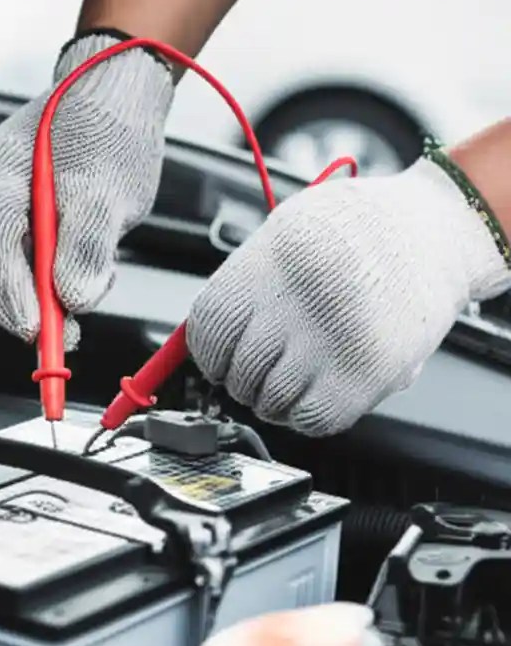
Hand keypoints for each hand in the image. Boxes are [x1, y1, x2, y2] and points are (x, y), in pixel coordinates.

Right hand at [0, 33, 172, 349]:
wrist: (111, 94)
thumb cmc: (108, 127)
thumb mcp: (110, 191)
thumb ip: (88, 246)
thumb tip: (73, 300)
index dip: (8, 294)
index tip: (37, 330)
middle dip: (26, 304)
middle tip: (66, 335)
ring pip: (5, 268)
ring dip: (45, 291)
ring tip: (92, 280)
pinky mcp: (11, 218)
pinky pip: (20, 259)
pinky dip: (50, 276)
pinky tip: (83, 267)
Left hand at [187, 157, 510, 435]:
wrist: (437, 230)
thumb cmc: (359, 227)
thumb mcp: (288, 229)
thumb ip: (246, 279)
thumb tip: (207, 333)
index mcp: (272, 264)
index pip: (209, 326)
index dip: (207, 351)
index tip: (216, 358)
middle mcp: (300, 303)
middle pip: (239, 367)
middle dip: (240, 378)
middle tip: (256, 372)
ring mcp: (337, 341)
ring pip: (271, 399)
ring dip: (271, 400)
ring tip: (290, 379)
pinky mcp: (372, 373)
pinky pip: (314, 418)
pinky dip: (304, 416)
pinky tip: (312, 395)